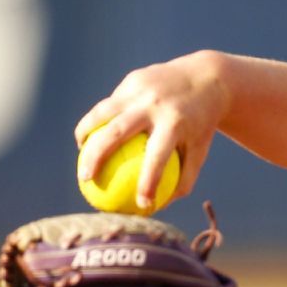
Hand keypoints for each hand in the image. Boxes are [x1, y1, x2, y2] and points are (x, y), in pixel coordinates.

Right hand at [75, 50, 229, 209]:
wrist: (207, 78)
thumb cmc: (201, 125)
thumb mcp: (199, 150)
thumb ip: (183, 179)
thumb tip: (158, 207)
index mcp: (175, 124)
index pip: (157, 157)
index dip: (147, 181)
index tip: (140, 205)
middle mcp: (155, 105)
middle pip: (117, 132)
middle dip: (96, 156)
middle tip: (85, 179)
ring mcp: (141, 89)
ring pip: (103, 112)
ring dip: (85, 132)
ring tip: (79, 153)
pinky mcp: (133, 80)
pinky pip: (112, 104)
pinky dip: (100, 120)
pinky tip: (91, 136)